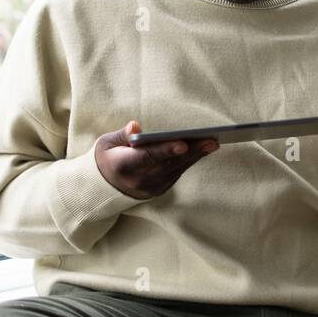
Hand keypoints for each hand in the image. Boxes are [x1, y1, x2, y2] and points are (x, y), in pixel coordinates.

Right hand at [94, 120, 218, 199]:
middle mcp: (139, 179)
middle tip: (211, 140)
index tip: (183, 144)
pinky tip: (203, 149)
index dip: (166, 151)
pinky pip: (177, 173)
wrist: (105, 186)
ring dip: (196, 156)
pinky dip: (190, 161)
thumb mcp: (107, 143)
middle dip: (191, 151)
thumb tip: (135, 127)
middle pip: (168, 164)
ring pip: (176, 169)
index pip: (147, 157)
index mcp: (123, 165)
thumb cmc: (108, 156)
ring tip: (213, 142)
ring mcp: (150, 187)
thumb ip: (123, 135)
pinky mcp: (159, 189)